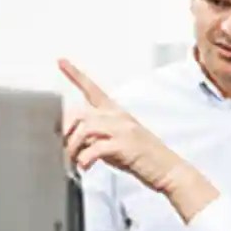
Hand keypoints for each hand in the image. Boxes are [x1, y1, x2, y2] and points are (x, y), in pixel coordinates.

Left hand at [59, 59, 188, 192]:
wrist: (169, 169)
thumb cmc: (142, 157)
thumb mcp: (116, 141)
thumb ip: (96, 135)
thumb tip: (72, 139)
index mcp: (116, 112)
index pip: (92, 89)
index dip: (75, 74)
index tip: (61, 61)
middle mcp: (118, 116)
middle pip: (80, 114)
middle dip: (66, 132)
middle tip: (64, 149)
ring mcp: (123, 129)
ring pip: (85, 129)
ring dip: (74, 147)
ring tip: (74, 161)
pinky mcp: (125, 145)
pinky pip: (96, 148)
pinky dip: (85, 159)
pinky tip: (85, 166)